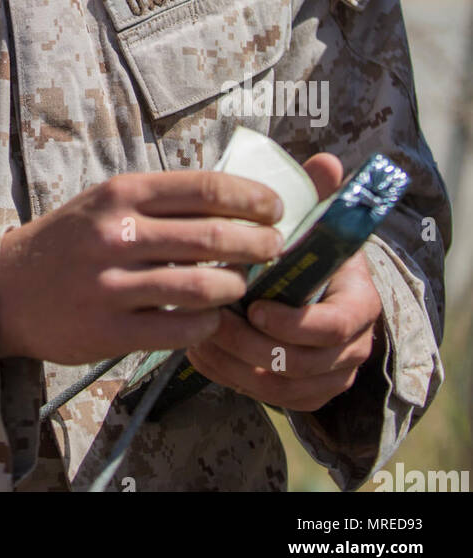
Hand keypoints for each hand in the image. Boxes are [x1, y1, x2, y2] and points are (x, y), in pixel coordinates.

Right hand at [0, 170, 284, 363]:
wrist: (9, 288)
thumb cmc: (69, 240)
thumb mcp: (105, 202)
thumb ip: (158, 200)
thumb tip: (230, 200)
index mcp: (122, 193)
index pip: (204, 188)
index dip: (251, 198)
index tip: (275, 207)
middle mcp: (118, 234)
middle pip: (212, 237)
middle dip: (257, 243)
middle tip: (275, 246)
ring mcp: (113, 284)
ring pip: (202, 287)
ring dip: (236, 287)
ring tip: (244, 285)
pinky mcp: (111, 330)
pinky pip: (180, 328)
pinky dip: (208, 324)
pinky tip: (213, 318)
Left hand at [184, 154, 384, 412]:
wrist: (317, 289)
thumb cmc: (310, 250)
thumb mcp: (316, 221)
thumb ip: (319, 194)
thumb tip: (326, 161)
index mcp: (360, 304)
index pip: (334, 326)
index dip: (295, 323)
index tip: (256, 308)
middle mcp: (352, 347)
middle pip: (303, 364)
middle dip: (252, 345)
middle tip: (212, 320)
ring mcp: (329, 376)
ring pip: (280, 385)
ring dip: (234, 361)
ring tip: (198, 331)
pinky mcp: (302, 394)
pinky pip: (265, 396)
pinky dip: (230, 376)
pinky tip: (199, 349)